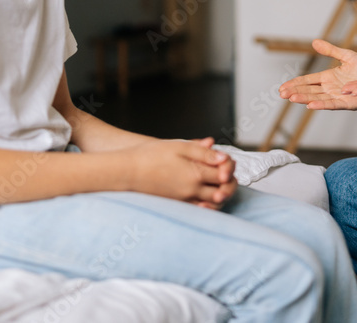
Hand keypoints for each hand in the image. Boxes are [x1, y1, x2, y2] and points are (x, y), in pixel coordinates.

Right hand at [122, 137, 236, 209]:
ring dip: (220, 194)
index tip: (224, 160)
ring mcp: (185, 200)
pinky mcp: (177, 205)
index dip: (228, 166)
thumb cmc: (151, 155)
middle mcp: (192, 191)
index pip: (224, 174)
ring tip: (218, 184)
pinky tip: (205, 196)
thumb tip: (223, 157)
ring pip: (213, 204)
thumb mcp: (179, 146)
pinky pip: (199, 209)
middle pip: (223, 192)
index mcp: (195, 174)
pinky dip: (208, 204)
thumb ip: (203, 152)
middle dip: (229, 183)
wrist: (128, 172)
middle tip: (225, 174)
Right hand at [279, 39, 356, 110]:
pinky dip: (321, 105)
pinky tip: (310, 105)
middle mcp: (331, 89)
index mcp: (329, 78)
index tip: (282, 87)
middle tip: (281, 94)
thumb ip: (331, 51)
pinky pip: (333, 105)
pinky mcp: (348, 103)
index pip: (308, 81)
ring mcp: (338, 97)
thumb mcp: (347, 56)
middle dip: (295, 92)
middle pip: (309, 91)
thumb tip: (314, 42)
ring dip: (305, 99)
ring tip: (291, 98)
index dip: (295, 84)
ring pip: (318, 98)